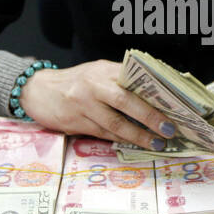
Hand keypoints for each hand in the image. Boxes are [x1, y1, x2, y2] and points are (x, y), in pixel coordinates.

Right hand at [18, 59, 176, 149]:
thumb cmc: (76, 82)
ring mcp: (83, 105)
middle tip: (168, 129)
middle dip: (150, 116)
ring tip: (156, 143)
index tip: (175, 104)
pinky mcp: (75, 122)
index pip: (134, 78)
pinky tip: (135, 144)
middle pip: (125, 101)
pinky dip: (121, 140)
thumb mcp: (97, 73)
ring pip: (115, 123)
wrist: (37, 90)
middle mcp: (93, 85)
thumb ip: (120, 81)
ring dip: (138, 136)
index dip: (155, 92)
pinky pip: (103, 134)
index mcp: (104, 70)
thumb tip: (155, 98)